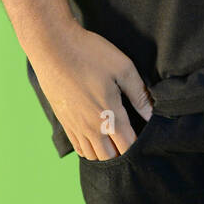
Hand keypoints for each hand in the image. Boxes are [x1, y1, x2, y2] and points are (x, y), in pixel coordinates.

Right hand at [29, 24, 153, 160]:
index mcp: (109, 115)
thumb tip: (151, 114)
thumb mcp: (123, 68)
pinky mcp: (63, 121)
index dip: (139, 146)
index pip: (128, 146)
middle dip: (122, 152)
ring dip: (105, 152)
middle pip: (110, 157)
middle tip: (130, 137)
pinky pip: (78, 147)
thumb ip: (139, 94)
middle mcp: (91, 127)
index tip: (145, 136)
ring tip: (114, 139)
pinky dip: (89, 148)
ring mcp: (75, 126)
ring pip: (93, 155)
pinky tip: (96, 136)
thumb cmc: (90, 54)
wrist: (53, 46)